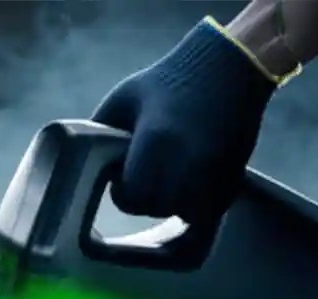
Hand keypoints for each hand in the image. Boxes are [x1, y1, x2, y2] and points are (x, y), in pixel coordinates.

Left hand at [91, 19, 280, 224]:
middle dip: (146, 199)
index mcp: (155, 140)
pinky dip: (198, 204)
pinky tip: (190, 185)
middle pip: (157, 207)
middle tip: (144, 180)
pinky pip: (211, 208)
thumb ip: (101, 131)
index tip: (122, 178)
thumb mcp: (124, 98)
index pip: (132, 195)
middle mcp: (187, 160)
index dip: (123, 191)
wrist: (228, 66)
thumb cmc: (169, 80)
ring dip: (173, 203)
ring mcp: (215, 169)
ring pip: (186, 212)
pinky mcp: (235, 173)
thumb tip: (83, 162)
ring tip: (168, 181)